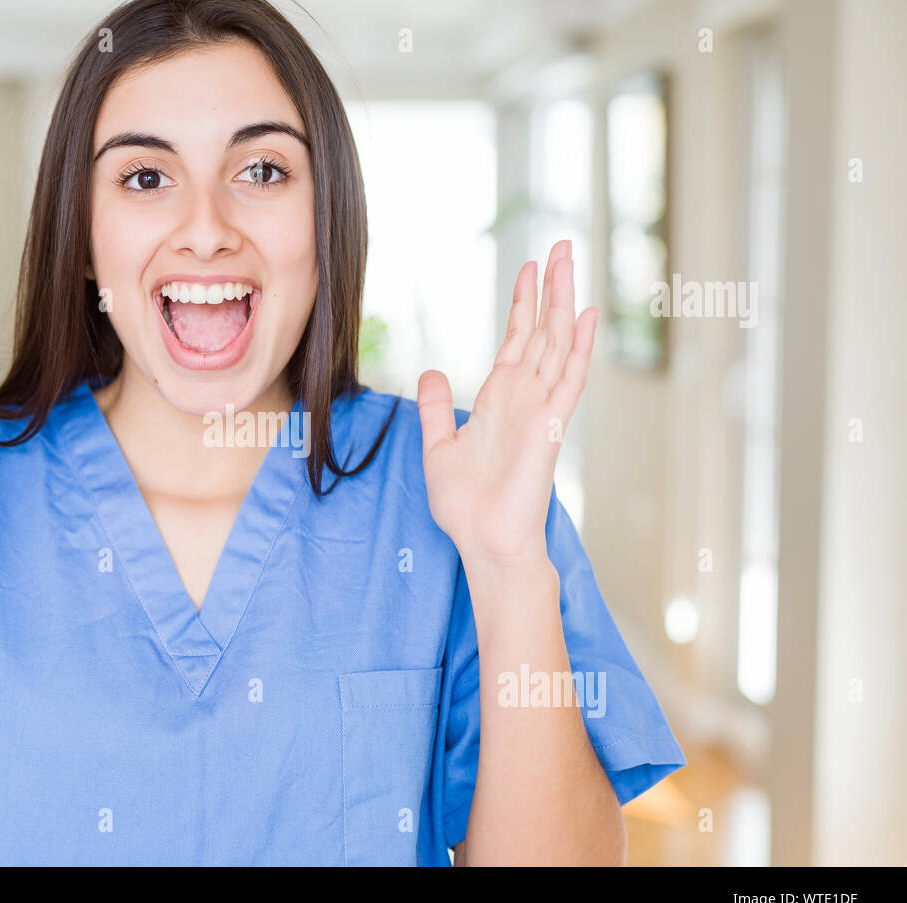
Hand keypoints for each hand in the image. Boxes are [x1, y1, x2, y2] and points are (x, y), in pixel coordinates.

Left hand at [418, 240, 597, 565]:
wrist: (485, 541)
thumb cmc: (466, 505)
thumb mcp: (438, 447)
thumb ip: (439, 408)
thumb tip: (431, 372)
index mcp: (500, 401)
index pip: (518, 342)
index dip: (524, 305)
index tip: (530, 269)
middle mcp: (525, 398)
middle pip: (543, 332)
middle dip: (551, 289)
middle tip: (560, 246)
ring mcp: (541, 410)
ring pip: (557, 344)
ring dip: (564, 302)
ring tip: (570, 260)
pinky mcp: (550, 428)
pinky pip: (569, 381)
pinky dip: (578, 348)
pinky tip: (586, 316)